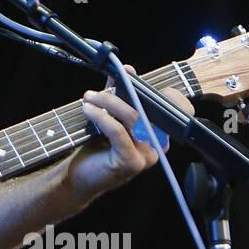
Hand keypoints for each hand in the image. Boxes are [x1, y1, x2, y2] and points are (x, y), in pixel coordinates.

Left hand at [62, 65, 195, 205]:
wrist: (80, 178)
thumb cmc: (96, 150)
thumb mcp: (110, 119)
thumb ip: (119, 97)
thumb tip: (126, 71)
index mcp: (158, 134)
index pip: (169, 105)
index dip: (150, 88)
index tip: (127, 74)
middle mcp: (158, 145)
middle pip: (147, 108)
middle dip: (121, 94)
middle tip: (97, 91)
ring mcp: (147, 155)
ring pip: (133, 117)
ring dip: (108, 103)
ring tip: (89, 99)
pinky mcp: (131, 162)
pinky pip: (119, 132)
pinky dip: (102, 117)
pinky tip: (88, 111)